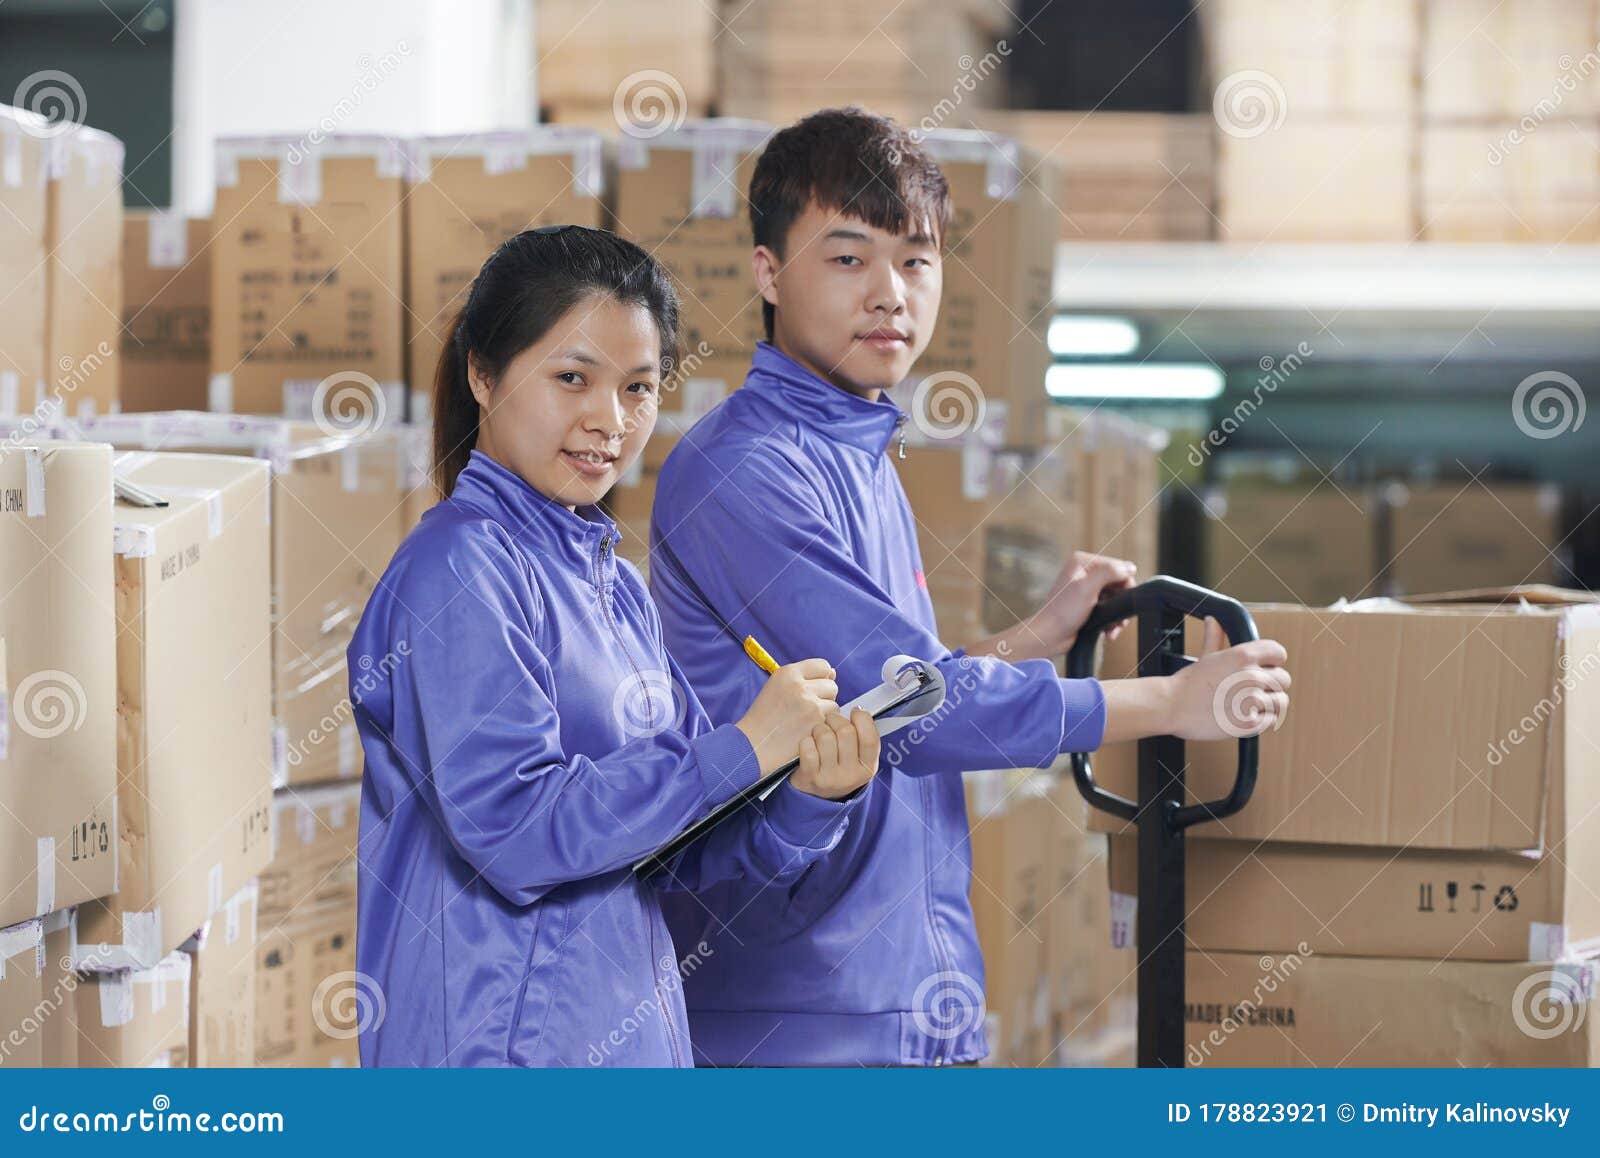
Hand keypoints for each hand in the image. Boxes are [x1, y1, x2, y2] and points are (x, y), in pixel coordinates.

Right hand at [734, 658, 838, 776]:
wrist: (754, 744)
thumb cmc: (765, 716)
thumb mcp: (777, 687)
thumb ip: (803, 678)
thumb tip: (833, 673)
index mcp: (788, 673)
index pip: (823, 666)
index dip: (823, 678)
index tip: (815, 689)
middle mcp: (799, 686)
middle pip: (831, 685)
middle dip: (824, 697)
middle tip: (807, 709)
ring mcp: (809, 705)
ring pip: (834, 704)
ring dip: (825, 713)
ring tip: (806, 721)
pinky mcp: (816, 723)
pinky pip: (832, 720)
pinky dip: (824, 726)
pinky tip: (808, 730)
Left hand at [791, 708, 878, 799]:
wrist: (817, 796)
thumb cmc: (839, 767)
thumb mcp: (858, 759)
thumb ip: (863, 737)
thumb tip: (858, 710)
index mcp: (868, 768)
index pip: (870, 738)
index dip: (863, 718)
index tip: (855, 712)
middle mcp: (851, 775)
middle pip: (846, 732)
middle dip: (835, 719)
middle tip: (830, 720)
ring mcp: (830, 778)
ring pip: (825, 736)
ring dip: (819, 728)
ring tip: (818, 733)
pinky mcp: (810, 777)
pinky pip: (808, 747)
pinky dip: (806, 741)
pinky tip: (808, 745)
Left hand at [980, 551, 1134, 662]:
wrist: (1050, 635)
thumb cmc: (1064, 611)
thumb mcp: (1087, 587)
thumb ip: (1109, 572)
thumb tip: (1130, 567)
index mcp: (1083, 562)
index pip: (1117, 566)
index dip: (1124, 583)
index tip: (1123, 599)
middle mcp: (1085, 572)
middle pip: (1118, 583)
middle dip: (1121, 602)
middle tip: (1121, 619)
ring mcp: (1087, 589)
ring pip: (1116, 598)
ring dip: (1118, 615)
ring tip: (1114, 628)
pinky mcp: (1089, 605)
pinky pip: (1109, 609)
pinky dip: (1111, 621)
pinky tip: (1109, 632)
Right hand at [1167, 618, 1290, 741]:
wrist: (1170, 707)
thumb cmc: (1187, 683)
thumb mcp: (1206, 657)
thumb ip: (1216, 638)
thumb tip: (1214, 621)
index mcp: (1243, 656)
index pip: (1279, 653)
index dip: (1272, 661)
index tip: (1265, 669)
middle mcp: (1251, 676)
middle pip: (1283, 679)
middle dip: (1271, 685)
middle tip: (1253, 690)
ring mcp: (1251, 701)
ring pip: (1280, 702)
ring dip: (1269, 704)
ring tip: (1250, 704)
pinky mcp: (1249, 723)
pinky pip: (1270, 720)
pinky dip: (1261, 720)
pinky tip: (1244, 716)